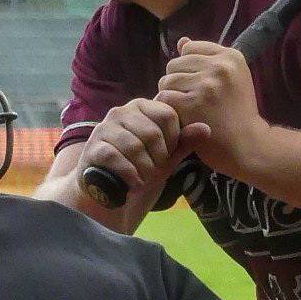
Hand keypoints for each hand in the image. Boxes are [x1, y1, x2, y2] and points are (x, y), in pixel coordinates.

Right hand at [77, 97, 208, 202]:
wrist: (109, 192)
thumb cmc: (140, 168)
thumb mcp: (168, 156)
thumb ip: (184, 142)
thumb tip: (207, 128)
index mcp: (141, 107)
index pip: (168, 115)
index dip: (173, 140)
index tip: (167, 155)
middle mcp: (121, 112)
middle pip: (153, 133)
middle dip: (158, 159)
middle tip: (154, 170)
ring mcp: (104, 128)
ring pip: (135, 147)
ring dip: (144, 170)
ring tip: (143, 178)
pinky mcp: (93, 148)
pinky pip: (116, 158)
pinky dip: (130, 176)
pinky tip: (133, 183)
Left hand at [156, 39, 272, 182]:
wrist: (248, 144)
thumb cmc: (238, 112)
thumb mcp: (232, 79)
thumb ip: (207, 59)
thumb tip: (181, 41)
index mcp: (231, 56)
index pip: (190, 48)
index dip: (187, 67)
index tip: (198, 84)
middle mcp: (220, 67)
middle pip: (175, 64)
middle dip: (177, 81)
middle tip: (190, 99)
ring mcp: (206, 85)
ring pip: (167, 80)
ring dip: (170, 96)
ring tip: (185, 109)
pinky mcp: (193, 104)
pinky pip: (164, 98)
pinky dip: (167, 109)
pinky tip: (181, 117)